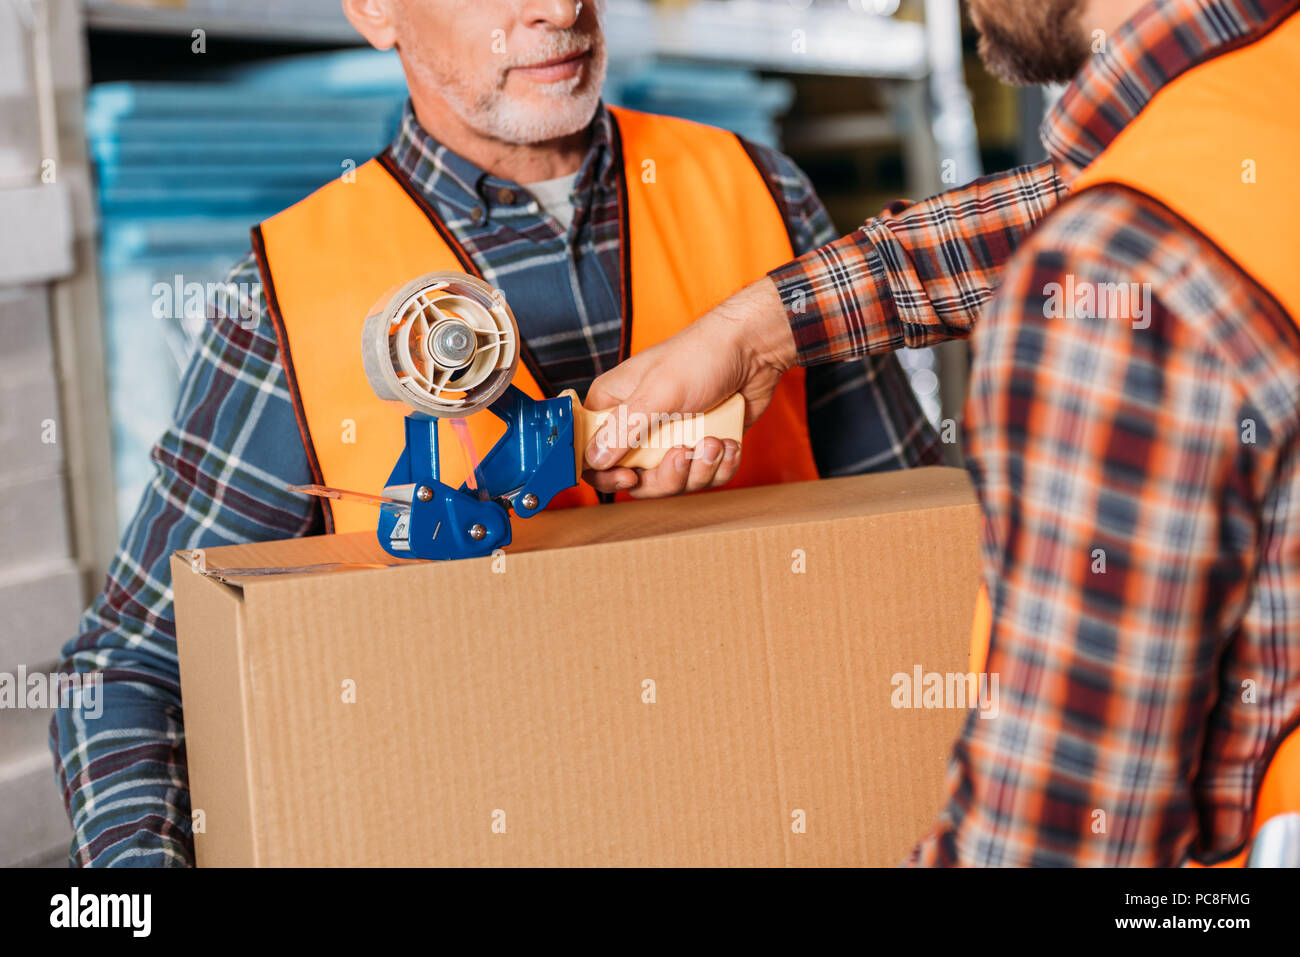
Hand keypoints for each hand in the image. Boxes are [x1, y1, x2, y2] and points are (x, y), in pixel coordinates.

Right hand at [582, 277, 796, 497]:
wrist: (753, 350)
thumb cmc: (700, 356)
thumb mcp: (657, 393)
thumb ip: (622, 429)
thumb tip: (594, 459)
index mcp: (614, 405)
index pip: (591, 454)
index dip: (605, 475)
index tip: (630, 477)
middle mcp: (639, 425)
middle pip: (638, 479)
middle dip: (667, 475)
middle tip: (684, 453)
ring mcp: (671, 437)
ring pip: (675, 481)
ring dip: (700, 469)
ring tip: (715, 442)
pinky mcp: (700, 445)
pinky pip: (704, 477)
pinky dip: (721, 466)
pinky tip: (729, 443)